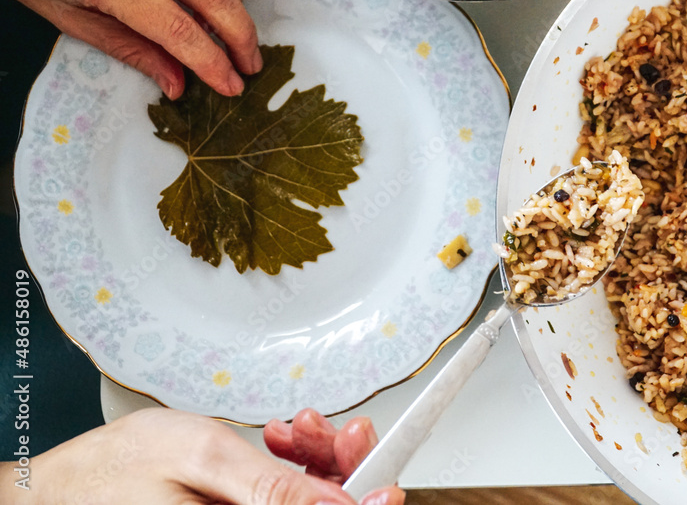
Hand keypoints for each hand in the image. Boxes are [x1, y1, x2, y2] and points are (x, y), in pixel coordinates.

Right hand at [4, 408, 401, 504]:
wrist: (62, 485)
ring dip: (314, 457)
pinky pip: (285, 495)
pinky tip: (279, 439)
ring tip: (291, 427)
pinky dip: (291, 462)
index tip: (386, 477)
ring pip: (311, 497)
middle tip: (329, 426)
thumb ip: (273, 489)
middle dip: (339, 463)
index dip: (367, 503)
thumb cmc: (116, 470)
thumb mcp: (201, 460)